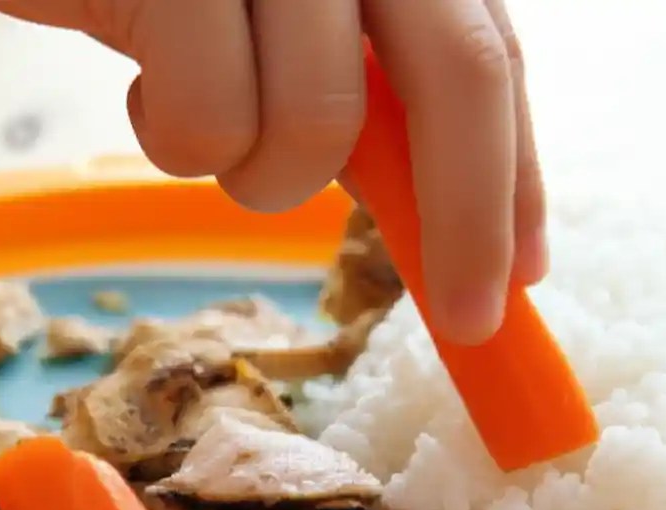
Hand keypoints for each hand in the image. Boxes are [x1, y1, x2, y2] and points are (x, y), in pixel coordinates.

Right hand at [0, 0, 545, 343]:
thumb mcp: (282, 34)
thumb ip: (362, 100)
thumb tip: (439, 226)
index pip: (493, 55)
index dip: (517, 173)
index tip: (522, 274)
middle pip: (461, 74)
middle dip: (467, 217)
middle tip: (467, 319)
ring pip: (316, 129)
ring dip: (257, 173)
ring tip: (200, 121)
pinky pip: (207, 124)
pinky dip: (174, 141)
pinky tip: (144, 84)